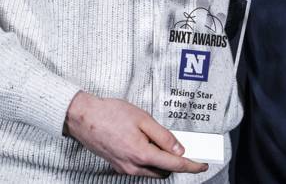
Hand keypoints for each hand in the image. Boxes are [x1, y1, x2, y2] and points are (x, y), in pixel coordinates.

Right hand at [65, 92, 208, 178]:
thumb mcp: (143, 119)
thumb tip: (179, 150)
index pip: (174, 164)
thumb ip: (163, 136)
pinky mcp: (117, 165)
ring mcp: (124, 167)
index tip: (202, 165)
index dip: (192, 166)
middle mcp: (133, 166)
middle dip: (176, 162)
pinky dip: (150, 161)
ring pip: (152, 172)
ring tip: (161, 142)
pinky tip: (147, 144)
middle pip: (164, 171)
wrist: (83, 117)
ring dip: (162, 162)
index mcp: (142, 154)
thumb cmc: (110, 114)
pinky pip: (140, 168)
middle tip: (182, 147)